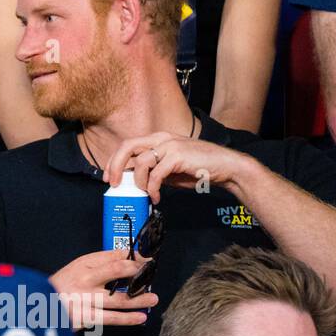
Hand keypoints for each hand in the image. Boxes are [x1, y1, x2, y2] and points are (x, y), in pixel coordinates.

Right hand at [49, 249, 158, 328]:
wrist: (40, 305)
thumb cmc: (63, 285)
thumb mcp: (78, 267)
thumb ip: (100, 264)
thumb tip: (127, 259)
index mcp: (84, 264)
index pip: (113, 255)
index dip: (133, 256)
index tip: (148, 258)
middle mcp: (85, 279)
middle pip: (116, 270)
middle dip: (137, 271)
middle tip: (151, 273)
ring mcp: (86, 299)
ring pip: (119, 299)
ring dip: (139, 299)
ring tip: (153, 298)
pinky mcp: (86, 317)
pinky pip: (111, 318)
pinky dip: (128, 318)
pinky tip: (140, 318)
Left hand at [102, 133, 249, 203]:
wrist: (226, 167)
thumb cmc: (198, 169)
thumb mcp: (170, 169)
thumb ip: (153, 171)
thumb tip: (134, 182)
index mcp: (158, 138)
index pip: (128, 144)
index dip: (114, 160)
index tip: (108, 176)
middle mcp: (162, 138)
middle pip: (127, 146)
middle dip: (115, 165)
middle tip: (113, 183)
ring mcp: (170, 145)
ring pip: (140, 162)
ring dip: (139, 182)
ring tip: (146, 194)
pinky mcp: (178, 156)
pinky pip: (156, 174)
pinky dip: (152, 188)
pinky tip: (157, 197)